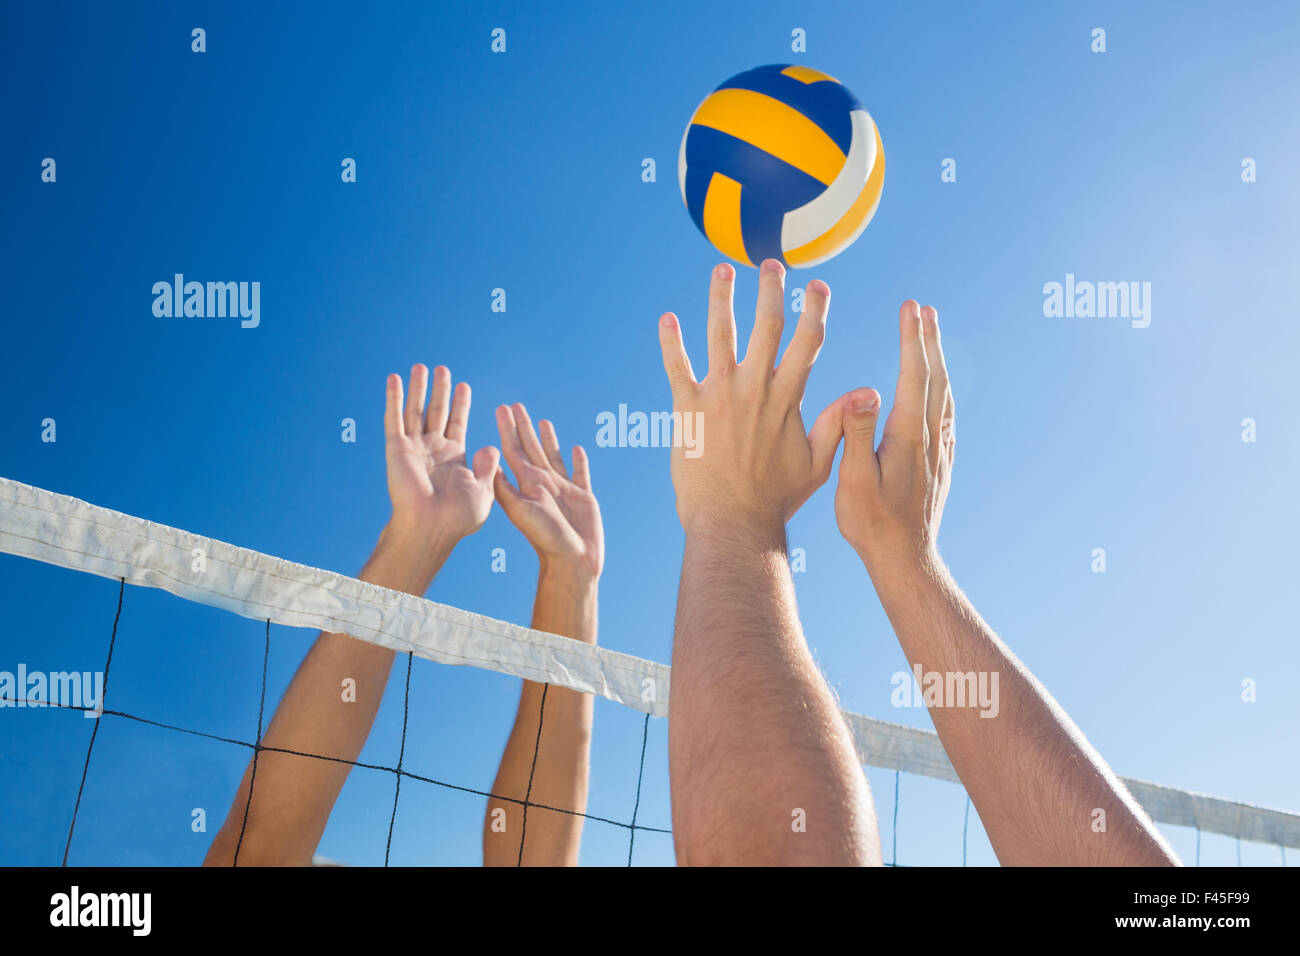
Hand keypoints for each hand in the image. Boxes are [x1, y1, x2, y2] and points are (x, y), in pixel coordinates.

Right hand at [384, 364, 498, 540]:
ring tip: (421, 366)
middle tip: (443, 369)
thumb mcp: (484, 491)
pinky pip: (394, 418)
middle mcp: (433, 450)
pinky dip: (393, 398)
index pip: (457, 423)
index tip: (464, 386)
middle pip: (436, 412)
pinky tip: (394, 380)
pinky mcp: (397, 448)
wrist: (431, 526)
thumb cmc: (458, 517)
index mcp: (454, 458)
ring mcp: (414, 448)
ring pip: (416, 410)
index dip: (460, 404)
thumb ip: (488, 467)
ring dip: (418, 388)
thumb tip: (491, 447)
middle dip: (440, 391)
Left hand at [493, 403, 603, 580]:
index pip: (513, 450)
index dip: (507, 429)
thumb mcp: (519, 510)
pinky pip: (580, 473)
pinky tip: (576, 449)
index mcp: (527, 483)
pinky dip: (579, 461)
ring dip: (548, 439)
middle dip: (522, 427)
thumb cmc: (545, 538)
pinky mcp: (583, 496)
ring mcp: (563, 489)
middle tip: (515, 405)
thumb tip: (488, 460)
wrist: (571, 560)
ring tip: (543, 420)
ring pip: (553, 457)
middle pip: (531, 449)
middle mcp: (543, 483)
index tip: (501, 409)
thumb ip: (505, 486)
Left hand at [657, 260, 850, 535]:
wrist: (731, 523)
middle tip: (771, 263)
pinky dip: (671, 342)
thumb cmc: (776, 499)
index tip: (818, 286)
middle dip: (771, 290)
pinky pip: (676, 368)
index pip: (807, 343)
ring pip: (719, 335)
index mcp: (787, 399)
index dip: (815, 310)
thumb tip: (867, 392)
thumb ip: (836, 424)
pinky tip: (667, 319)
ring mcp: (719, 395)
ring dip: (720, 298)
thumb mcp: (817, 463)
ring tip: (722, 269)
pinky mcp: (687, 409)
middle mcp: (754, 389)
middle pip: (766, 326)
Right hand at [834, 302, 953, 573]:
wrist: (905, 561)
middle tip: (924, 308)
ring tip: (930, 337)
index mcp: (907, 437)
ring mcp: (940, 453)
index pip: (913, 375)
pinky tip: (938, 390)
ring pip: (944, 395)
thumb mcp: (853, 479)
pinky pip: (946, 417)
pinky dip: (942, 391)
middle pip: (935, 378)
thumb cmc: (871, 524)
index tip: (910, 307)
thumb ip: (857, 433)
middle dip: (928, 340)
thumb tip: (866, 389)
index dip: (911, 339)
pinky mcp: (941, 466)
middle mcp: (930, 439)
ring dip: (937, 362)